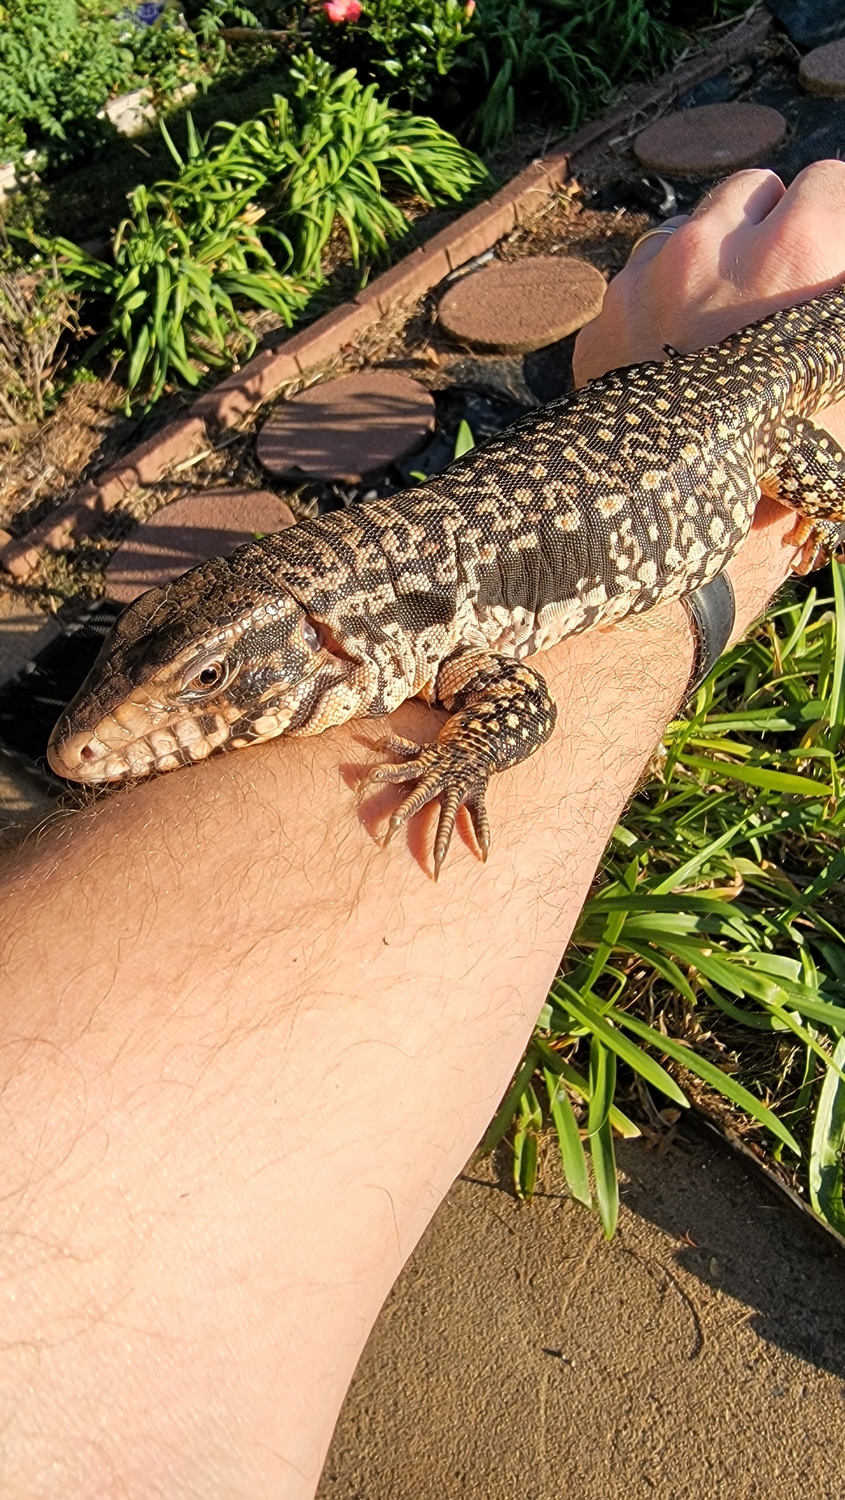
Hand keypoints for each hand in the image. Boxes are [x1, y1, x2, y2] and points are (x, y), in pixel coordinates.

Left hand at [573, 160, 844, 445]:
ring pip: (691, 229)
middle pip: (755, 191)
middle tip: (783, 288)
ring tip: (728, 323)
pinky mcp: (605, 319)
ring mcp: (649, 277)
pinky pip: (639, 281)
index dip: (837, 223)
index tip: (831, 259)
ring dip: (714, 258)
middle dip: (773, 228)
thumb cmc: (788, 467)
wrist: (677, 525)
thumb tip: (827, 289)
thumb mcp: (838, 380)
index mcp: (797, 249)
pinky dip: (661, 304)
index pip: (830, 183)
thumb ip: (829, 309)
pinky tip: (680, 356)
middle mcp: (715, 245)